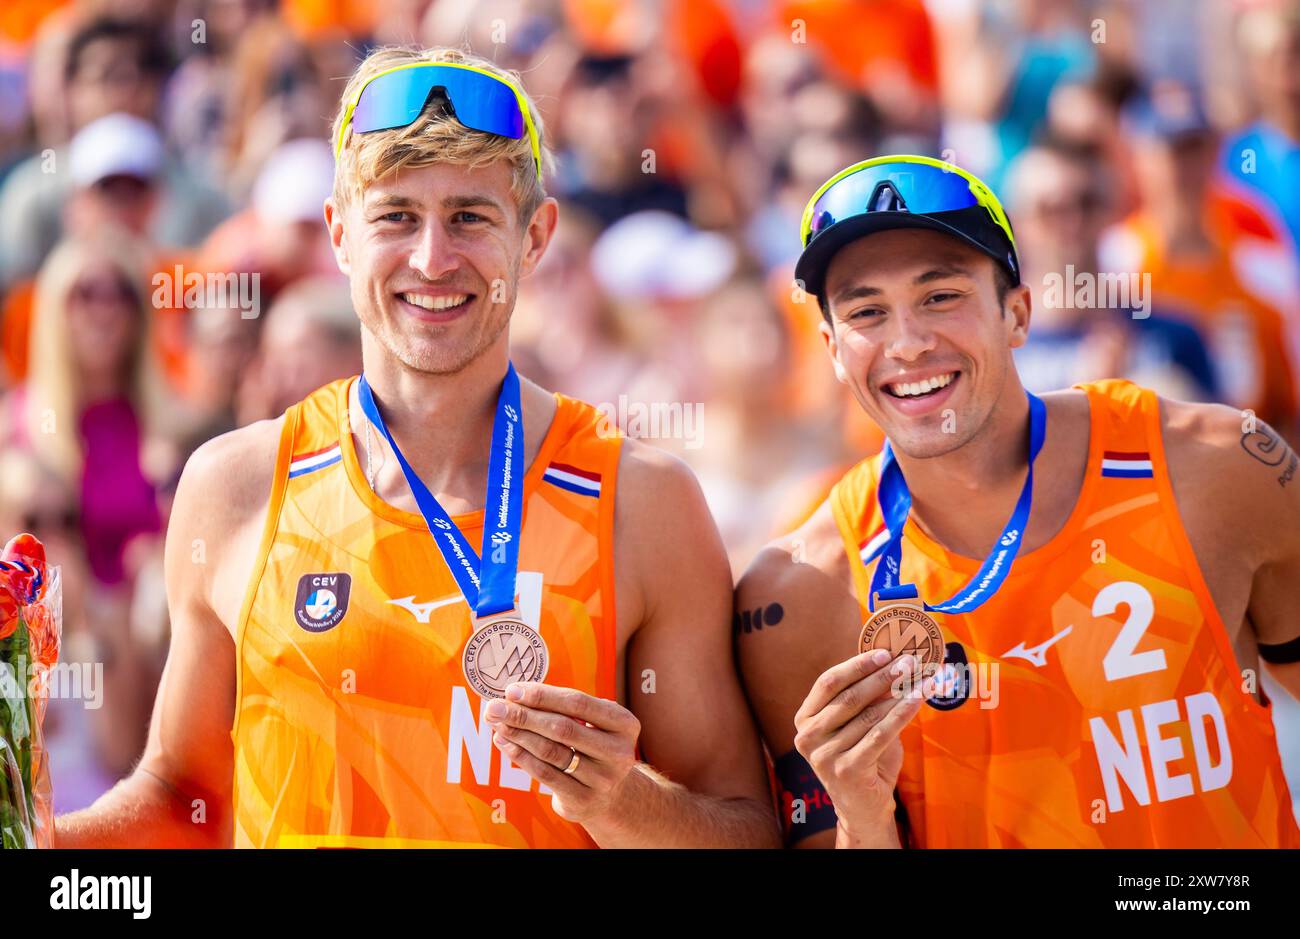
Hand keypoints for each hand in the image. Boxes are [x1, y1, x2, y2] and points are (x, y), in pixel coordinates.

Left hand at [484, 682, 640, 824]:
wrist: (610, 795)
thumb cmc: (592, 745)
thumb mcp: (592, 723)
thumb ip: (562, 708)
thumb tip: (514, 695)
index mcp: (624, 724)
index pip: (578, 703)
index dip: (543, 696)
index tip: (513, 690)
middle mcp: (618, 752)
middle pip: (562, 729)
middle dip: (524, 715)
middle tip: (495, 707)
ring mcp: (602, 779)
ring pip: (550, 752)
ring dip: (518, 735)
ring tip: (496, 723)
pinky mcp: (583, 800)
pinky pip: (544, 774)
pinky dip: (520, 756)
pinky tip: (504, 743)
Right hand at [793, 649, 931, 843]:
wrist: (863, 807)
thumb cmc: (862, 758)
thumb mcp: (858, 724)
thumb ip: (867, 699)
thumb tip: (894, 663)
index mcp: (805, 718)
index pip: (828, 683)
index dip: (856, 665)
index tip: (884, 653)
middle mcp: (808, 736)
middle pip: (849, 697)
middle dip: (883, 676)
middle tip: (909, 662)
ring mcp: (825, 755)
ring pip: (869, 715)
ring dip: (899, 694)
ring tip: (921, 679)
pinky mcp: (847, 770)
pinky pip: (880, 734)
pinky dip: (902, 714)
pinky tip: (918, 700)